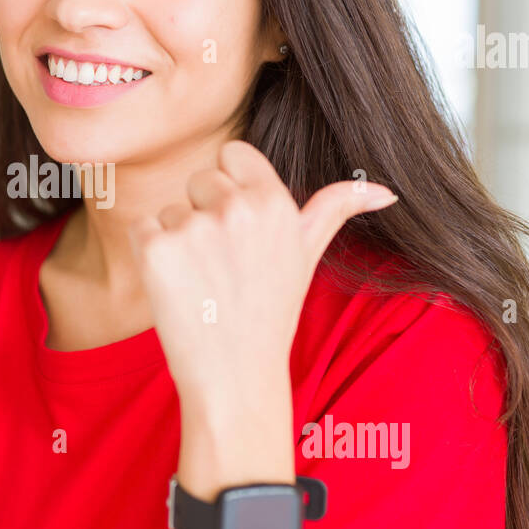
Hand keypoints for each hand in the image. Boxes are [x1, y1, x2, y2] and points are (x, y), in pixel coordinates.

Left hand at [128, 140, 397, 422]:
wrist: (235, 375)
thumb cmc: (270, 314)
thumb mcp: (308, 255)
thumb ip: (337, 209)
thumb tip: (385, 190)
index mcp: (274, 201)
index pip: (234, 153)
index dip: (232, 189)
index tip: (240, 230)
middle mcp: (235, 208)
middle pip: (200, 179)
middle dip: (205, 215)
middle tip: (224, 266)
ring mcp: (193, 227)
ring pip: (171, 209)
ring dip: (179, 241)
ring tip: (204, 283)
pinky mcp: (156, 248)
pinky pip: (143, 229)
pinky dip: (152, 257)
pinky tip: (178, 288)